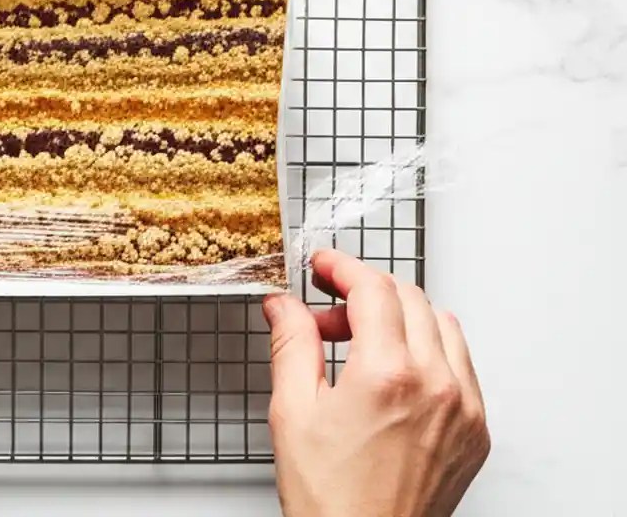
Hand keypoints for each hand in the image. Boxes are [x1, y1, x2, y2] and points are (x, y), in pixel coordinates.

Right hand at [262, 249, 489, 516]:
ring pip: (442, 326)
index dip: (342, 267)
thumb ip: (291, 345)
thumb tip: (284, 306)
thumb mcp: (292, 411)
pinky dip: (428, 352)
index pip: (374, 288)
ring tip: (359, 343)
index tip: (322, 267)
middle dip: (364, 292)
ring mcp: (464, 408)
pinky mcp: (476, 430)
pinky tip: (392, 373)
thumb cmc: (330, 499)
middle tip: (327, 310)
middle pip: (410, 298)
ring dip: (400, 317)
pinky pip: (461, 365)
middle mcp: (437, 386)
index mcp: (388, 375)